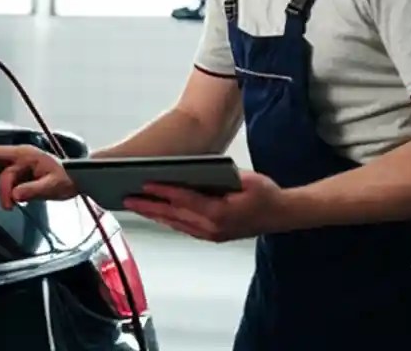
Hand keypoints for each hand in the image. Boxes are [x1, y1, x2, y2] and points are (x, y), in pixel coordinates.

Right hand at [0, 144, 77, 209]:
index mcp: (26, 155)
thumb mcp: (50, 186)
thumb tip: (15, 195)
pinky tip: (10, 196)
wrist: (78, 179)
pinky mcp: (25, 172)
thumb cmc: (67, 179)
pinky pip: (9, 176)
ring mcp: (24, 163)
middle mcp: (23, 156)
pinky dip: (5, 186)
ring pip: (1, 169)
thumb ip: (32, 190)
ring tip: (5, 201)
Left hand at [123, 170, 294, 242]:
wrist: (283, 215)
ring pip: (176, 223)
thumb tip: (194, 174)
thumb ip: (220, 178)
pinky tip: (157, 213)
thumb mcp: (245, 179)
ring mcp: (211, 234)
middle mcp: (212, 227)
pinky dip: (168, 219)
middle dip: (148, 206)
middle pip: (173, 215)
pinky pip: (184, 227)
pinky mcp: (211, 236)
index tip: (144, 184)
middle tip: (126, 198)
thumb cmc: (266, 194)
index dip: (162, 191)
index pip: (183, 200)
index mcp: (219, 212)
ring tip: (135, 205)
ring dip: (155, 215)